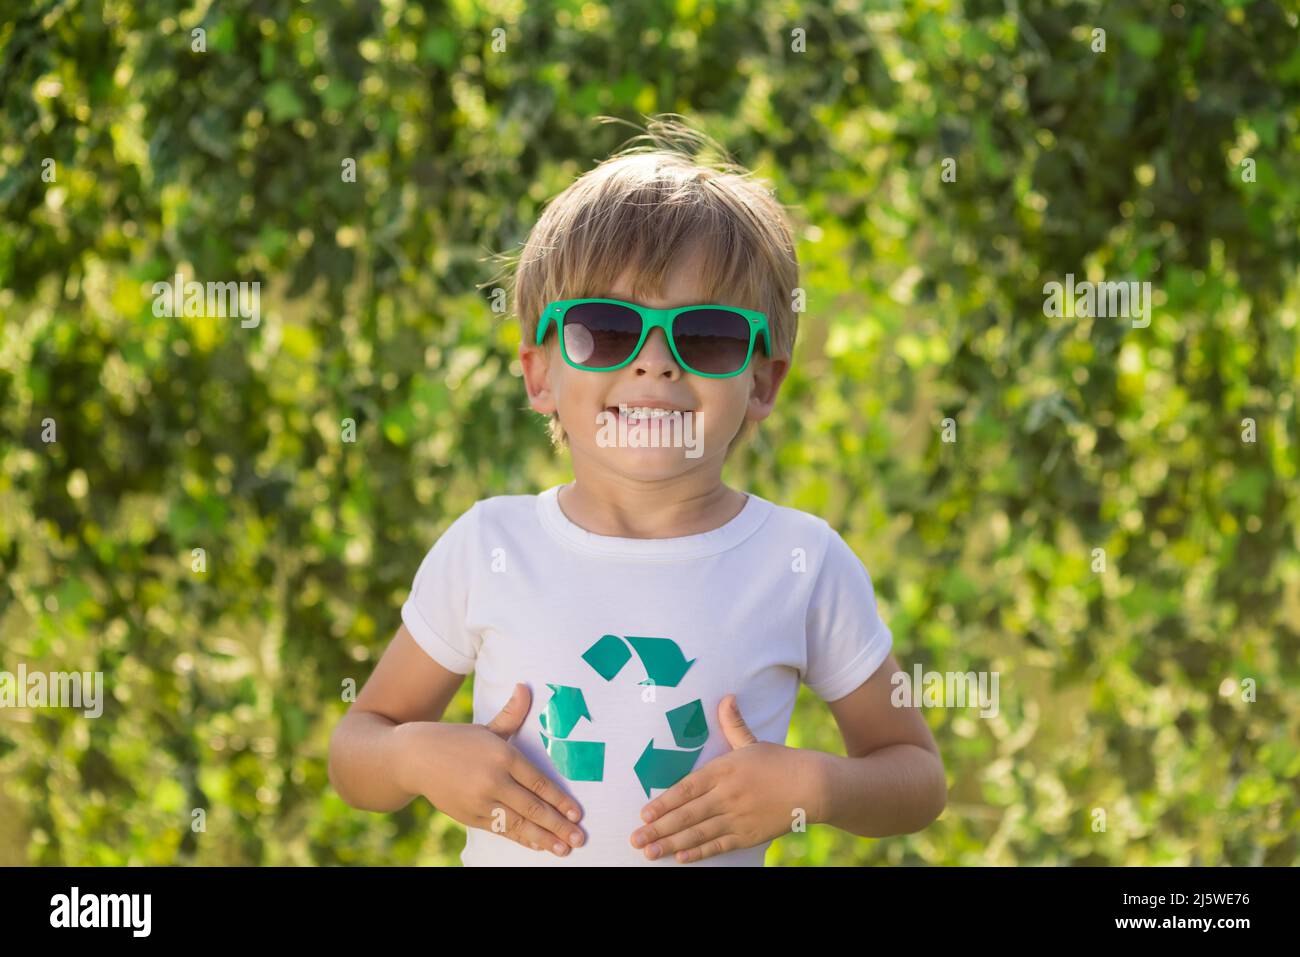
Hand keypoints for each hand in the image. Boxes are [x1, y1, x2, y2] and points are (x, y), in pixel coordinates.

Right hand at [399, 683, 585, 856]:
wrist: (414, 757)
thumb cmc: (457, 740)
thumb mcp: (486, 727)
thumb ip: (512, 713)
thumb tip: (526, 687)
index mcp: (503, 755)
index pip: (539, 782)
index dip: (560, 800)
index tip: (577, 814)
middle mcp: (493, 780)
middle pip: (532, 806)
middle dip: (558, 825)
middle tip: (579, 838)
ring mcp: (480, 800)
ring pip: (518, 823)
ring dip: (543, 838)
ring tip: (563, 849)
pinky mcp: (469, 816)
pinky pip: (500, 830)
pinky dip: (520, 838)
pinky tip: (537, 845)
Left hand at [629, 693, 820, 862]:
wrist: (811, 786)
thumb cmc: (778, 762)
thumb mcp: (751, 741)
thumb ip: (732, 723)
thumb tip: (726, 697)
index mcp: (723, 771)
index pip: (686, 789)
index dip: (663, 803)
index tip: (643, 814)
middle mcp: (726, 796)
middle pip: (686, 815)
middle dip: (658, 829)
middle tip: (635, 840)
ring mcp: (737, 818)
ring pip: (698, 833)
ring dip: (671, 844)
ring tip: (649, 852)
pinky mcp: (748, 835)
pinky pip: (718, 845)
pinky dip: (698, 852)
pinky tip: (680, 857)